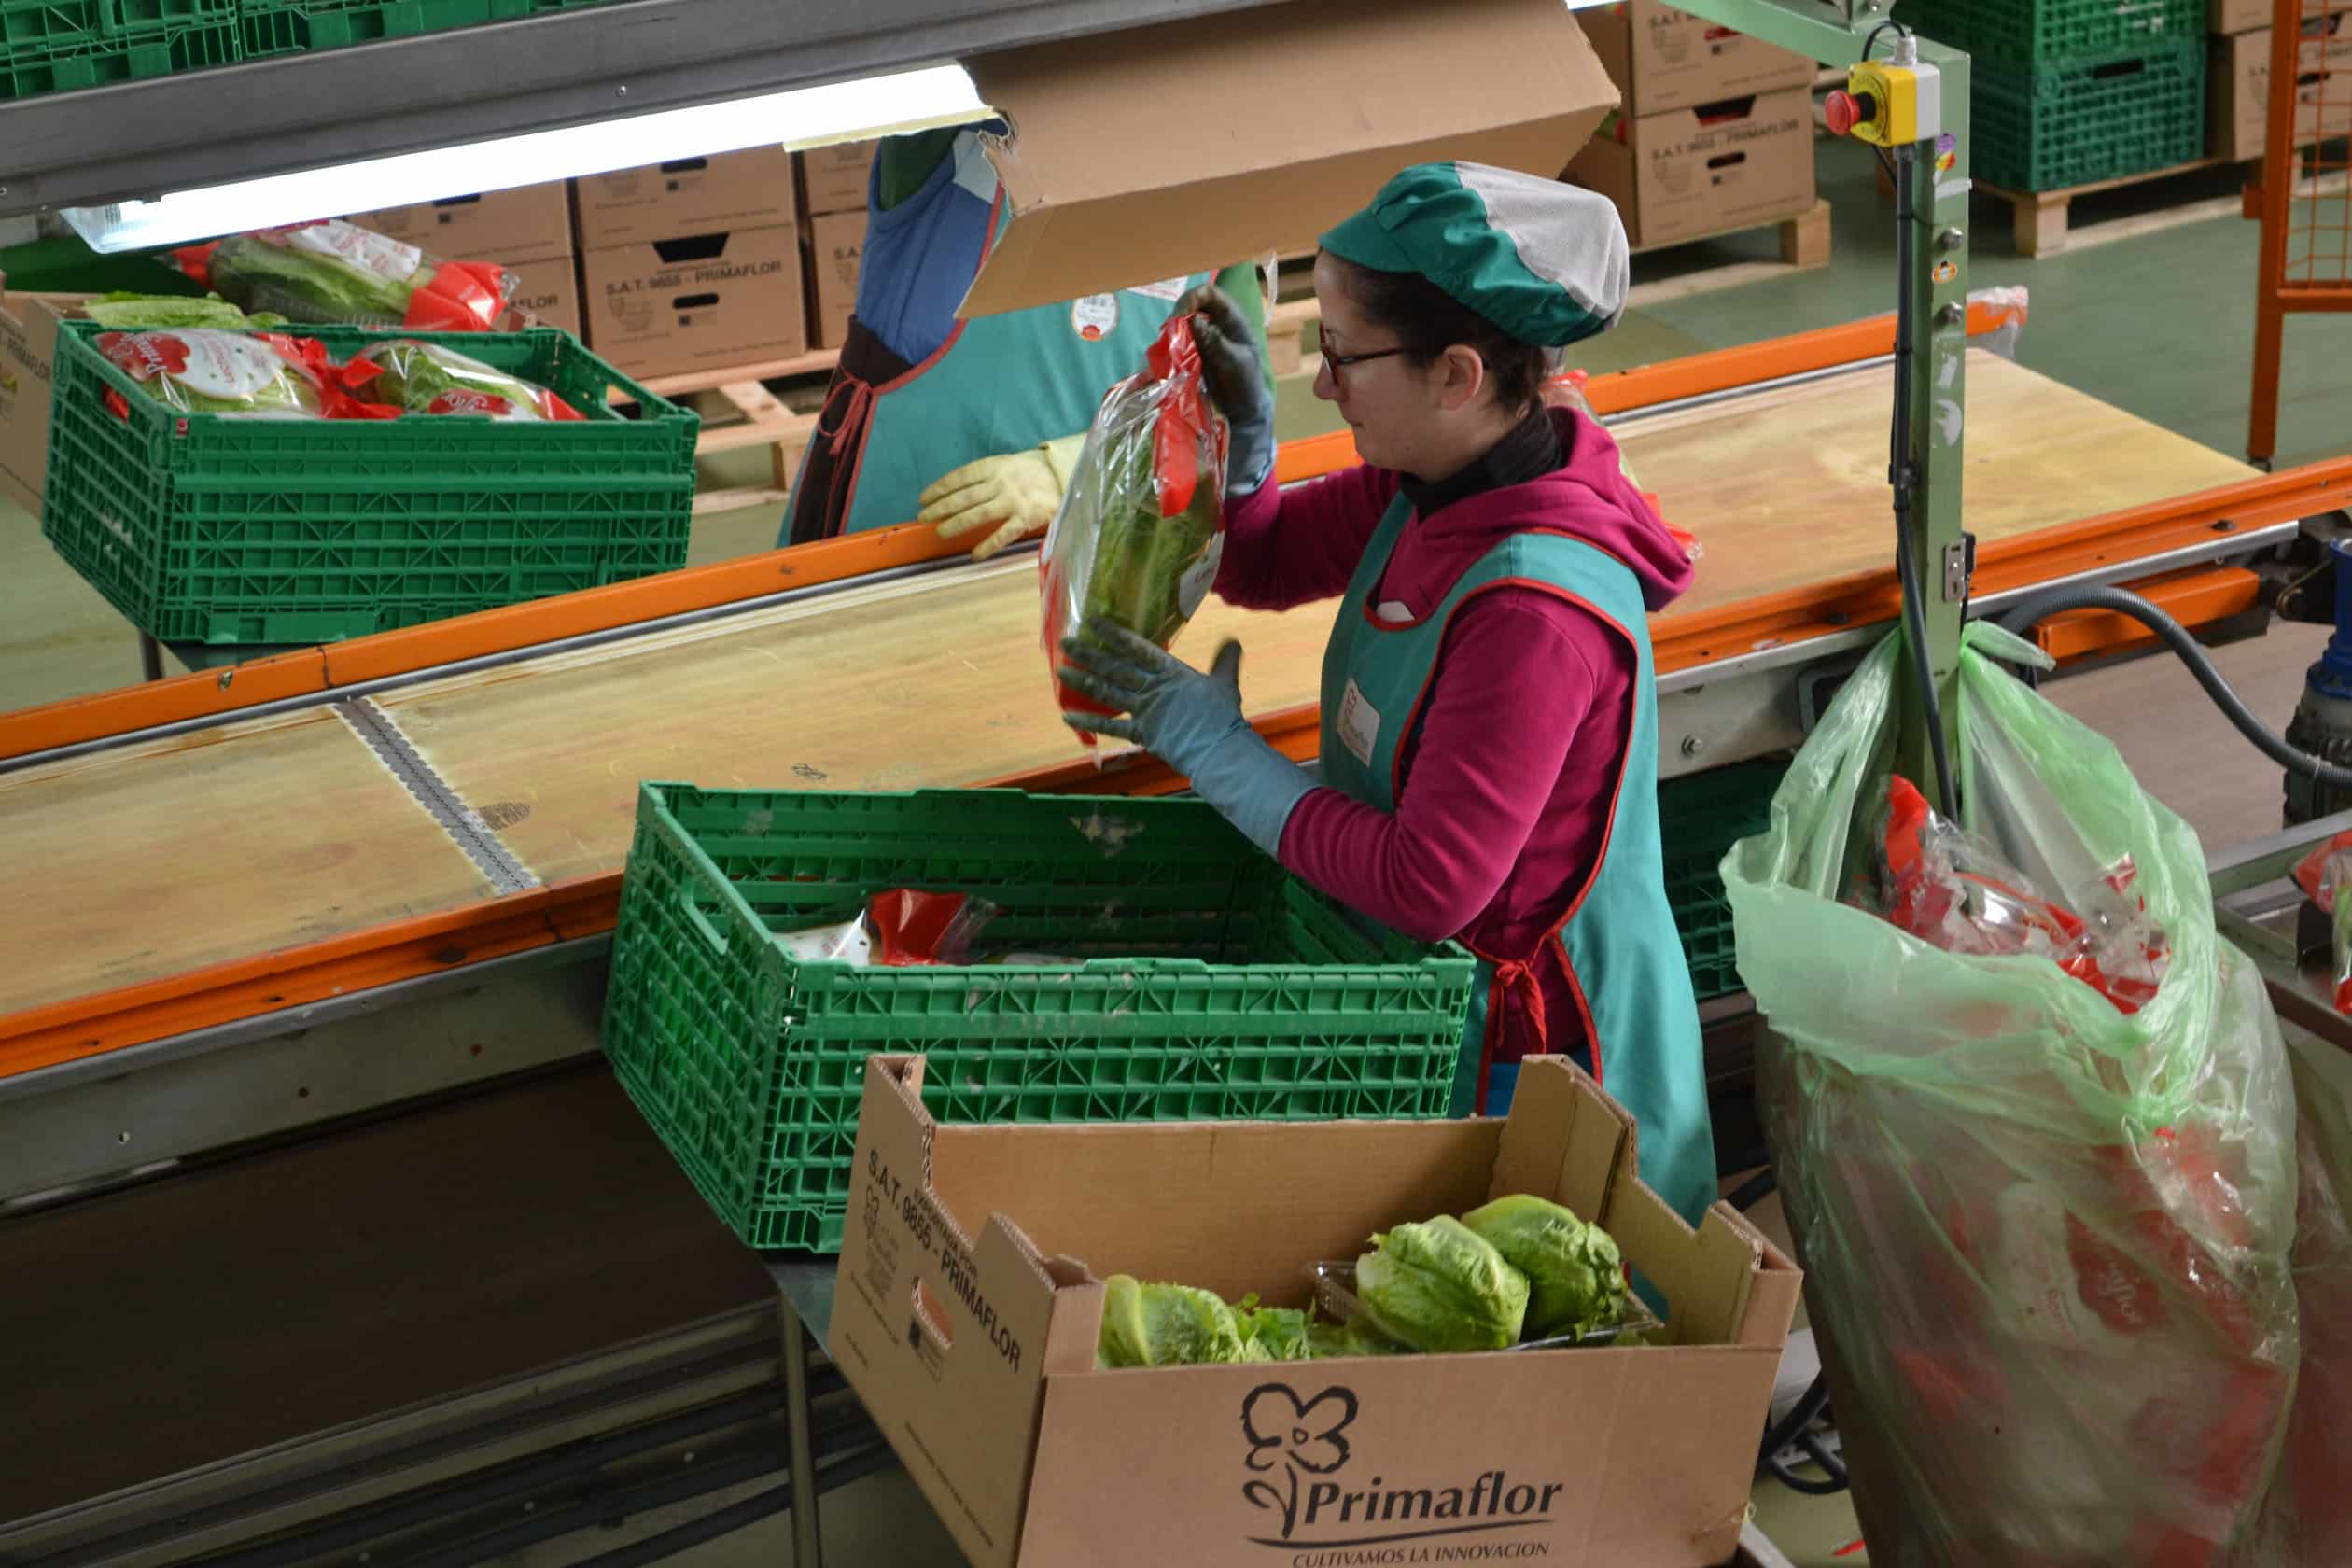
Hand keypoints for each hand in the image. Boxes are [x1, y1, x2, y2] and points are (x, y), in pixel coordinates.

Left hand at [921, 439, 1075, 559]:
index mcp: (994, 466)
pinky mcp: (1027, 518)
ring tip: (941, 533)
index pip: (960, 477)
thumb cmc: (1029, 473)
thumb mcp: (1006, 465)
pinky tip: (975, 555)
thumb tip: (952, 492)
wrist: (1065, 476)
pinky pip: (1004, 534)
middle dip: (941, 507)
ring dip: (957, 524)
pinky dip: (988, 545)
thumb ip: (984, 476)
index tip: (923, 499)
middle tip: (923, 518)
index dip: (939, 488)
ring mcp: (1014, 500)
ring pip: (979, 514)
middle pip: (964, 496)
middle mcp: (1001, 482)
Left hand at [1057, 620, 1315, 854]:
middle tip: (1065, 643)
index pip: (1136, 647)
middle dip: (1088, 654)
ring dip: (1083, 681)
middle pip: (1114, 667)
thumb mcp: (1226, 682)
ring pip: (1107, 691)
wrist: (1219, 747)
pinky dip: (1089, 723)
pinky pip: (1111, 728)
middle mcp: (1152, 687)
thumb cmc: (1223, 715)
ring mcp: (1144, 709)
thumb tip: (1234, 640)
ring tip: (1061, 672)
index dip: (1114, 633)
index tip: (1094, 621)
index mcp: (1170, 671)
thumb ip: (1225, 661)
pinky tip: (1067, 717)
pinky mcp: (1142, 732)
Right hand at [1178, 284, 1276, 494]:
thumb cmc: (1245, 384)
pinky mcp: (1193, 353)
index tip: (1180, 316)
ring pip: (1182, 324)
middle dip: (1178, 316)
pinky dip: (1171, 347)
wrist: (1242, 411)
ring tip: (1168, 348)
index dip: (1192, 297)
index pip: (1209, 293)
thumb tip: (1193, 321)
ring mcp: (1203, 338)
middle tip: (1169, 334)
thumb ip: (1215, 341)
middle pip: (1190, 305)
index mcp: (1232, 319)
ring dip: (1173, 333)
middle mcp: (1215, 324)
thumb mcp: (1234, 362)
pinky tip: (1168, 357)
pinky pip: (1178, 343)